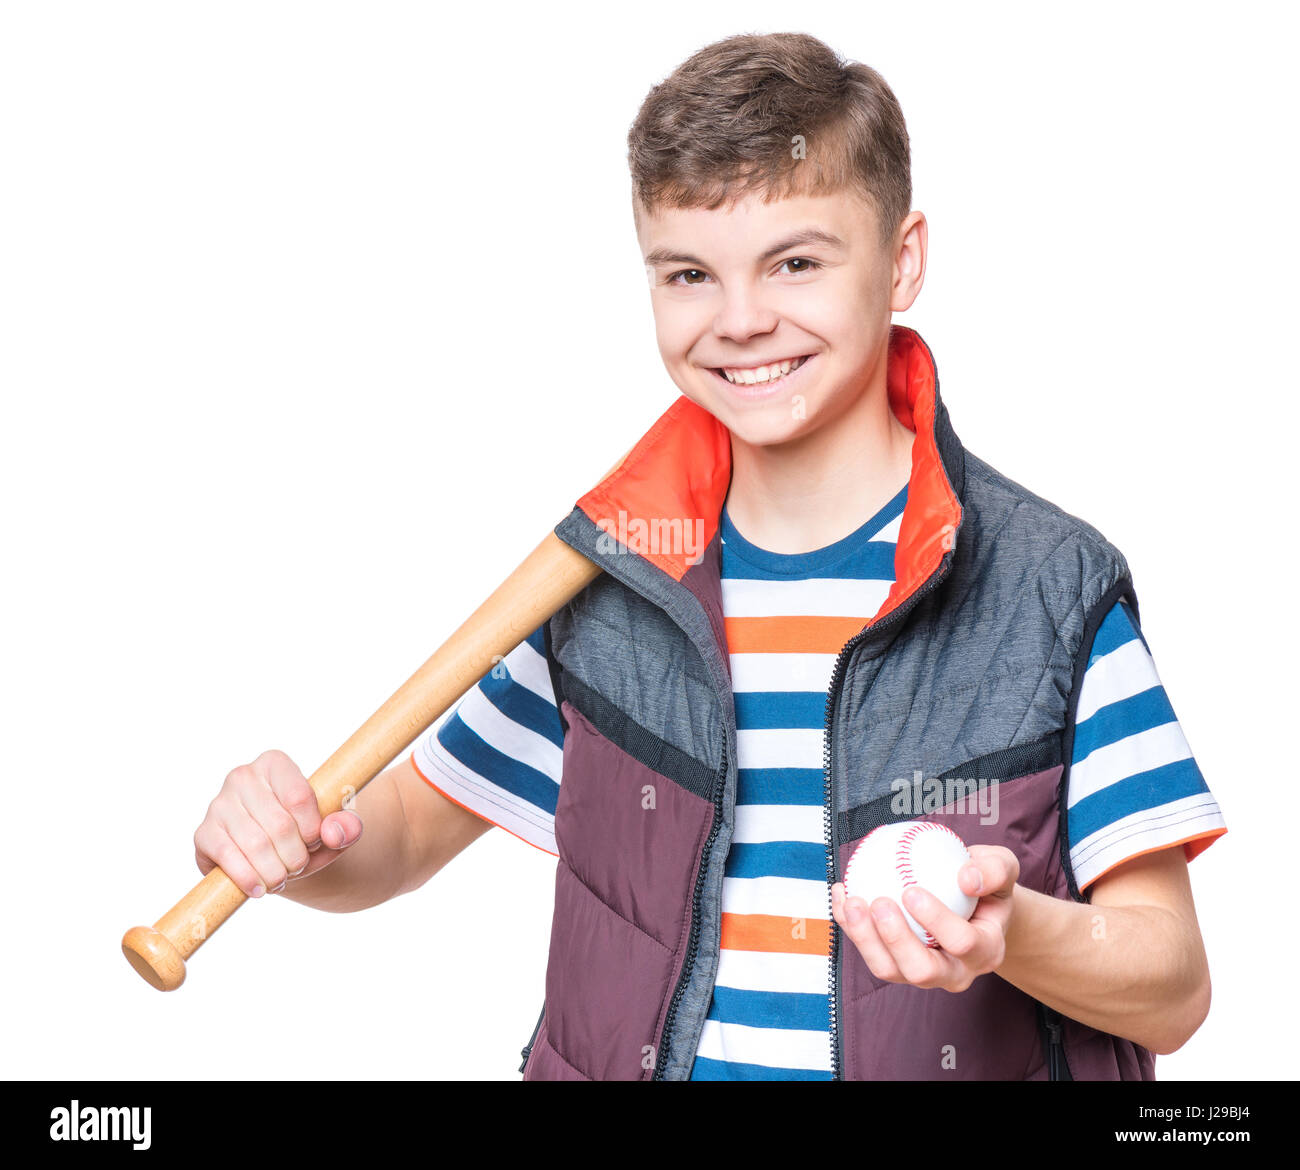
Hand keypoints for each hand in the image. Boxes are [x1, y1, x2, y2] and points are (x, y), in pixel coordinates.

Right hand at [193, 748, 362, 897]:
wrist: (276, 852)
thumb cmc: (307, 832)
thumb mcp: (336, 826)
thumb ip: (348, 825)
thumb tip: (334, 834)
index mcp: (275, 764)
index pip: (299, 797)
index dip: (313, 829)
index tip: (316, 841)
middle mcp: (243, 776)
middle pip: (280, 825)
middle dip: (296, 855)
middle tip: (299, 864)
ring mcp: (219, 804)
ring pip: (256, 844)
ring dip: (276, 871)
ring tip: (283, 876)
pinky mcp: (204, 833)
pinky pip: (227, 857)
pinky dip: (248, 878)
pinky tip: (261, 888)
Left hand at [830, 844, 1018, 991]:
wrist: (975, 906)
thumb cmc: (987, 884)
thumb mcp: (1003, 868)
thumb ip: (995, 870)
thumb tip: (966, 878)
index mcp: (987, 950)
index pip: (963, 943)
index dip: (936, 921)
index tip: (912, 890)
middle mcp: (955, 971)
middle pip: (922, 970)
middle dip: (896, 939)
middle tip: (879, 901)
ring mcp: (923, 974)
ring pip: (889, 970)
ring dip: (864, 938)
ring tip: (851, 901)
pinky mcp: (896, 966)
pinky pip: (869, 953)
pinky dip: (850, 926)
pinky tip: (840, 893)